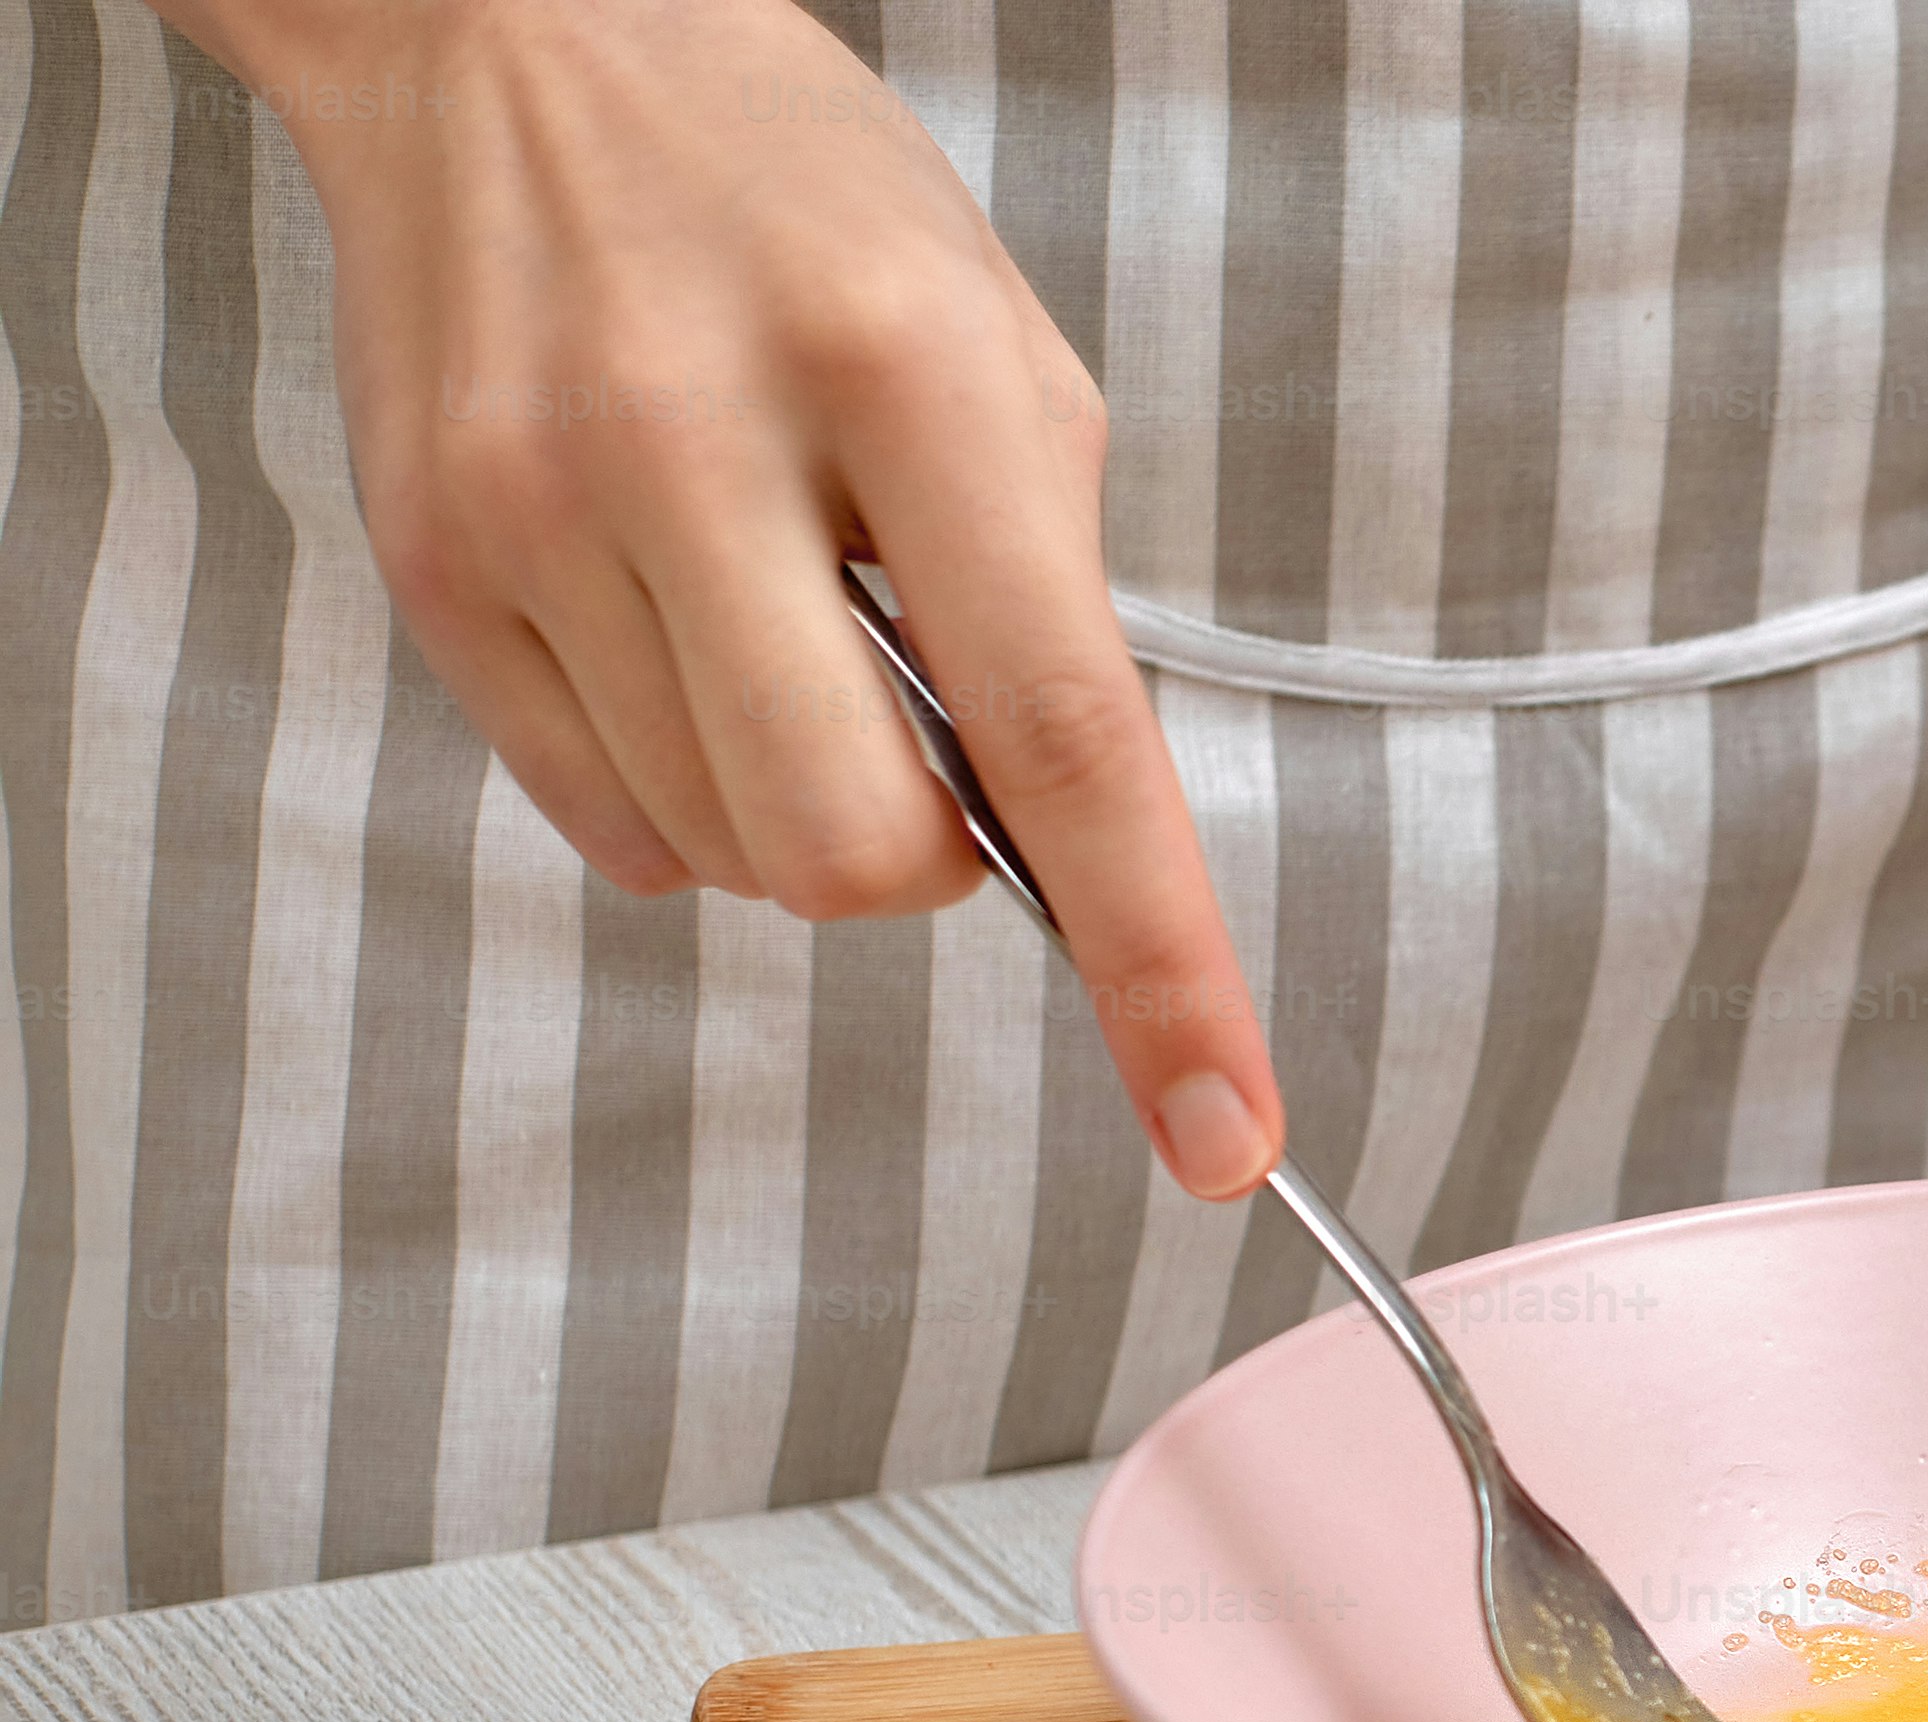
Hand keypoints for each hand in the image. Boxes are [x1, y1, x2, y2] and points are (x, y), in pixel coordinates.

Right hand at [184, 0, 1278, 1194]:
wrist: (515, 39)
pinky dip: (681, 786)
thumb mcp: (1003, 359)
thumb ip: (1054, 607)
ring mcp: (537, 504)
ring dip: (795, 804)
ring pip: (728, 855)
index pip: (1067, 741)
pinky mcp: (429, 557)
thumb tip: (1070, 857)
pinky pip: (605, 819)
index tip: (1228, 1136)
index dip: (1159, 964)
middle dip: (923, 858)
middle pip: (854, 851)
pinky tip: (676, 631)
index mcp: (908, 373)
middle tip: (920, 733)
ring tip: (775, 621)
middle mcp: (699, 440)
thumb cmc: (804, 208)